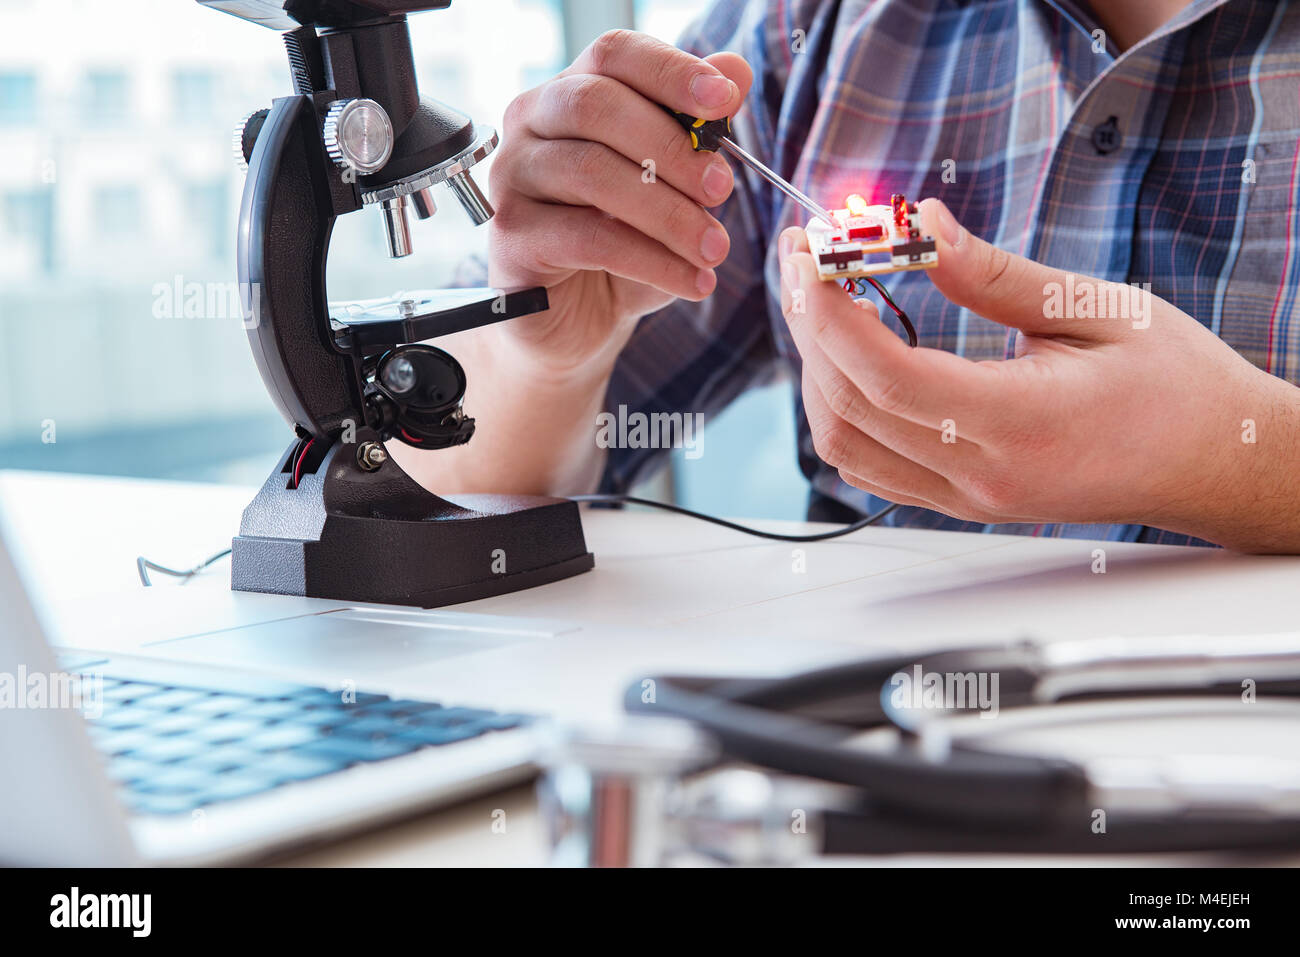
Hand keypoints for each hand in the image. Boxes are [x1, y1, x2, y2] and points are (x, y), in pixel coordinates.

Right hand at [487, 30, 751, 374]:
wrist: (576, 320)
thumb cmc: (622, 244)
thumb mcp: (672, 188)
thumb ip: (697, 129)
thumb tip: (737, 71)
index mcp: (569, 93)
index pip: (614, 55)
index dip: (671, 71)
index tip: (725, 100)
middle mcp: (530, 125)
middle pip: (595, 105)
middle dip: (672, 147)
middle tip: (723, 189)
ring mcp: (512, 178)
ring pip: (592, 173)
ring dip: (668, 213)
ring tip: (714, 249)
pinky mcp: (510, 237)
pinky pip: (587, 238)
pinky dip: (651, 260)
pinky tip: (691, 281)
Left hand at [778, 199, 1299, 551]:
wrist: (1215, 462)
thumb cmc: (1176, 382)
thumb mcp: (1097, 307)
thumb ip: (995, 275)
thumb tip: (920, 227)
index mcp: (1022, 423)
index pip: (888, 375)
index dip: (830, 312)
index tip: (809, 254)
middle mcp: (983, 475)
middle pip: (850, 407)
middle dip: (809, 327)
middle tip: (804, 259)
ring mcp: (968, 498)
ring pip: (845, 446)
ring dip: (817, 370)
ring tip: (820, 300)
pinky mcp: (962, 502)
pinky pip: (870, 465)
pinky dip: (841, 408)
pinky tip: (849, 354)